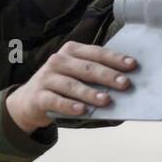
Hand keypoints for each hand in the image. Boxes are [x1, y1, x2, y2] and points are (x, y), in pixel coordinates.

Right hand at [5, 41, 138, 132]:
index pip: (96, 52)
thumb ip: (96, 76)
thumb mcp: (76, 75)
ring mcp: (47, 78)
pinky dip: (70, 106)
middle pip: (87, 68)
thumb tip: (126, 85)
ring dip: (90, 93)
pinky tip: (83, 110)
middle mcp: (58, 61)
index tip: (132, 65)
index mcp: (71, 51)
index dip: (115, 59)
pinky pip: (56, 101)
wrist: (29, 101)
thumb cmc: (62, 86)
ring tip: (106, 100)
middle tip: (125, 84)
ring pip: (72, 85)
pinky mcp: (39, 96)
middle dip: (107, 75)